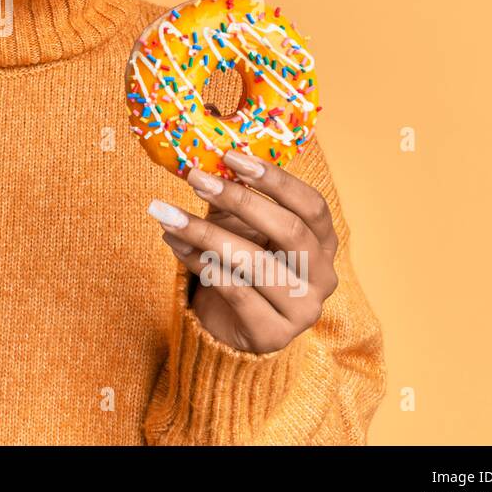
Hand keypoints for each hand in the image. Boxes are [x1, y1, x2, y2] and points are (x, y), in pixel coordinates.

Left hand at [149, 148, 337, 353]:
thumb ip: (234, 198)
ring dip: (206, 233)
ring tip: (168, 215)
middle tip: (197, 179)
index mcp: (323, 243)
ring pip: (255, 263)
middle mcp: (323, 276)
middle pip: (289, 230)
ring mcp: (303, 310)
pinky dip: (200, 264)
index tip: (232, 157)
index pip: (311, 205)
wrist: (228, 325)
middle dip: (240, 200)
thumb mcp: (240, 227)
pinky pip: (234, 291)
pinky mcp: (274, 335)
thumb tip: (206, 161)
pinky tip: (175, 244)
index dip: (275, 179)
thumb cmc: (238, 266)